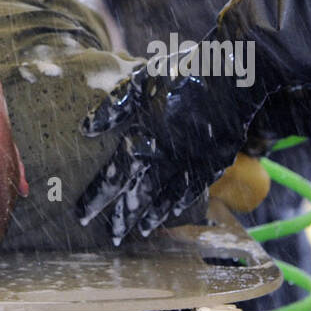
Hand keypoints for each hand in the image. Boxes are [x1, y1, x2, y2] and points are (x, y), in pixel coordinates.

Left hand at [75, 34, 265, 241]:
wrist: (229, 78)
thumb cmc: (178, 75)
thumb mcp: (138, 83)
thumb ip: (112, 109)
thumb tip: (86, 129)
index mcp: (144, 139)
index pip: (114, 177)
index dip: (97, 197)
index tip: (81, 214)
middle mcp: (165, 159)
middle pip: (138, 196)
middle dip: (122, 217)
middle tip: (110, 235)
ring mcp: (190, 165)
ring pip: (164, 200)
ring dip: (148, 217)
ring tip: (136, 232)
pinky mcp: (211, 166)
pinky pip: (190, 194)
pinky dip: (176, 207)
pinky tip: (168, 215)